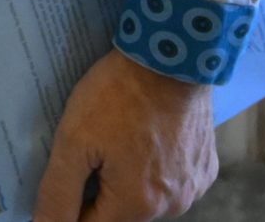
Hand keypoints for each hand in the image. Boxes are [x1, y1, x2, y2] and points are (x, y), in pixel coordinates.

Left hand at [33, 50, 216, 221]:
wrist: (171, 58)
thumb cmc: (119, 97)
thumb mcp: (74, 140)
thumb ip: (59, 190)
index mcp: (138, 205)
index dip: (70, 204)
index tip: (64, 175)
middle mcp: (172, 206)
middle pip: (120, 211)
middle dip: (98, 187)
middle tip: (89, 147)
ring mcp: (193, 186)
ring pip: (146, 195)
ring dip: (126, 176)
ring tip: (115, 136)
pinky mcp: (205, 166)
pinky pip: (172, 178)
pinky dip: (154, 164)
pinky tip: (142, 134)